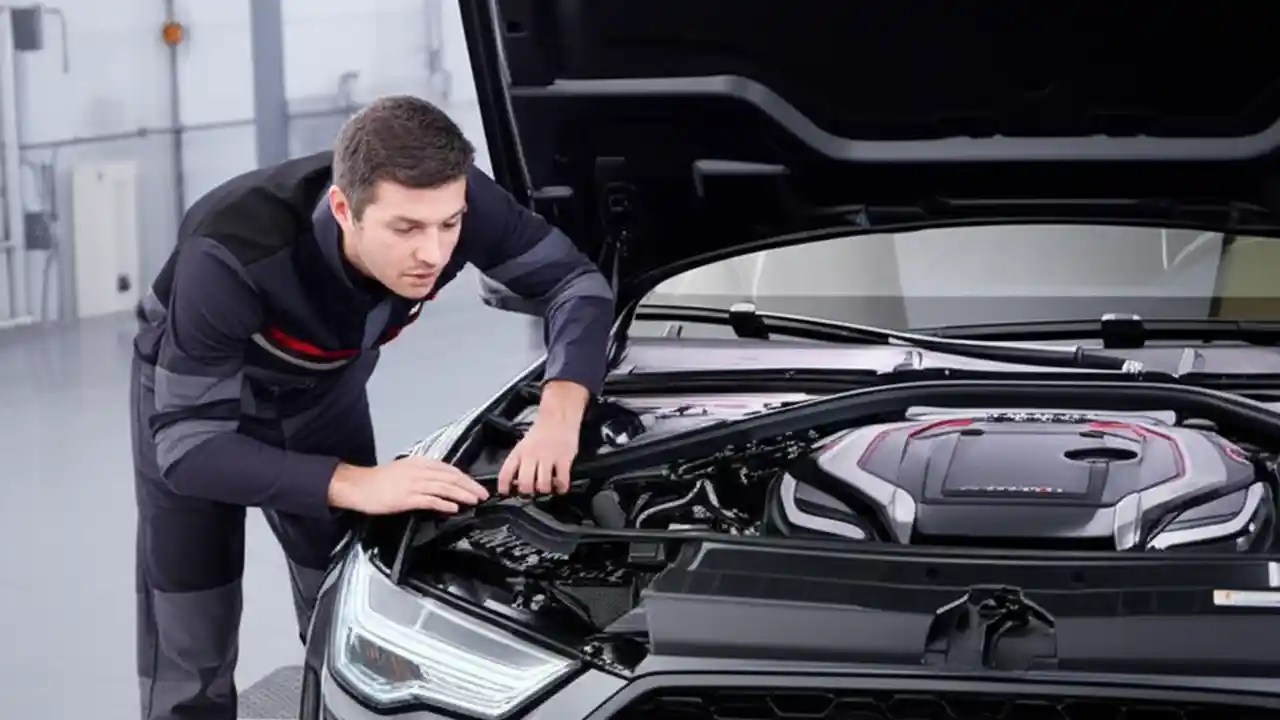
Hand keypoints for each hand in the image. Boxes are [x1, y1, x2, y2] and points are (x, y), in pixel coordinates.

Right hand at [327, 457, 488, 514]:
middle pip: (451, 477)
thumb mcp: (405, 470)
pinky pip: (430, 500)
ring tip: (474, 501)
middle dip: (469, 486)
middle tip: (483, 494)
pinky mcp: (407, 498)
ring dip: (462, 494)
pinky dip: (444, 504)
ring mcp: (413, 484)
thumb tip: (442, 484)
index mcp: (419, 463)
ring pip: (444, 487)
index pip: (449, 469)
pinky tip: (454, 508)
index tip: (476, 485)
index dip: (465, 477)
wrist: (359, 486)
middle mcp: (419, 471)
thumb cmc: (380, 481)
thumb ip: (423, 475)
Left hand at [498, 418, 579, 494]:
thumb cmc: (541, 432)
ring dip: (544, 490)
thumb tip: (515, 481)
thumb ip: (518, 462)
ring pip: (543, 485)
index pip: (505, 473)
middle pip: (525, 483)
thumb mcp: (523, 445)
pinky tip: (560, 486)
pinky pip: (562, 480)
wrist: (558, 416)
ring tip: (547, 487)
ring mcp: (548, 458)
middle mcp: (531, 456)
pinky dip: (561, 488)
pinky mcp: (564, 459)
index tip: (506, 493)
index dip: (503, 487)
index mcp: (519, 452)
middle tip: (532, 491)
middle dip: (528, 492)